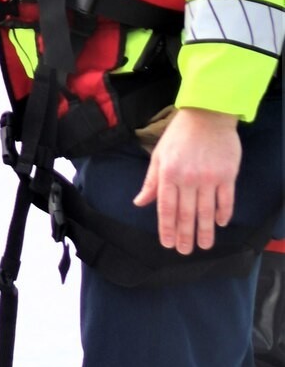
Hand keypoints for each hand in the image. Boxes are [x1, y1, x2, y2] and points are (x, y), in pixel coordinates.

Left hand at [133, 106, 240, 252]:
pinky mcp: (227, 174)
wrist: (207, 114)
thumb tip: (139, 202)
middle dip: (185, 235)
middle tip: (185, 252)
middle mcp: (188, 179)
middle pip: (186, 214)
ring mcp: (209, 178)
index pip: (166, 208)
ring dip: (204, 231)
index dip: (167, 228)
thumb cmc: (179, 135)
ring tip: (204, 246)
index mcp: (168, 175)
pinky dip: (223, 213)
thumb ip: (151, 182)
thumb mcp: (158, 156)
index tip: (168, 244)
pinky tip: (220, 224)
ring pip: (206, 211)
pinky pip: (226, 199)